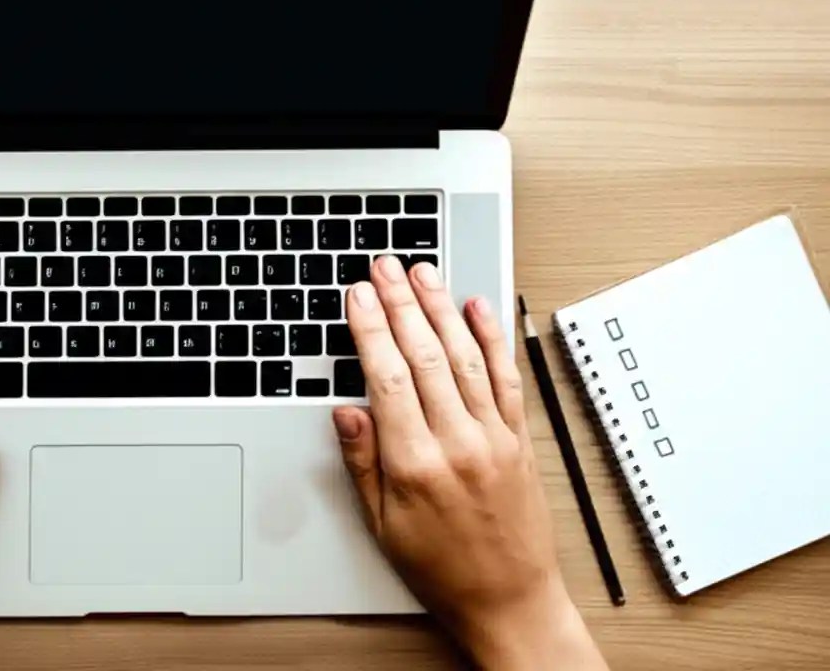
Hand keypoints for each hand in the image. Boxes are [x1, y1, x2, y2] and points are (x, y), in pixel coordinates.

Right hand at [333, 258, 606, 670]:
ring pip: (466, 356)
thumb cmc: (441, 568)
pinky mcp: (520, 439)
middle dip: (401, 302)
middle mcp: (458, 443)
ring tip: (423, 272)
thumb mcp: (381, 524)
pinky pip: (506, 378)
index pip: (387, 377)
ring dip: (442, 308)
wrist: (509, 600)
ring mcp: (494, 437)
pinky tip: (478, 307)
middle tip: (384, 266)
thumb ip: (363, 461)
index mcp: (416, 464)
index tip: (358, 296)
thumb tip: (346, 410)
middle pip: (425, 355)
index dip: (370, 329)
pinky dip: (493, 338)